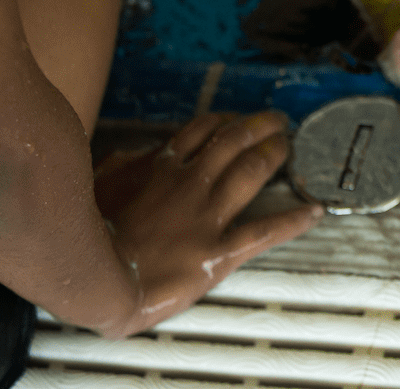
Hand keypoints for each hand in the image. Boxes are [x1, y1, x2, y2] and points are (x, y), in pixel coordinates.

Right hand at [92, 112, 322, 337]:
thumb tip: (134, 153)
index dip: (225, 120)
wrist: (92, 281)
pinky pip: (265, 231)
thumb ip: (120, 166)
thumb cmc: (85, 236)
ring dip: (274, 154)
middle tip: (278, 121)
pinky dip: (294, 220)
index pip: (201, 130)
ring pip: (251, 172)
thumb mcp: (95, 188)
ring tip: (289, 145)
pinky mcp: (218, 252)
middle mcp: (190, 185)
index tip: (237, 118)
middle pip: (234, 141)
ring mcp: (207, 217)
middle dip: (260, 126)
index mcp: (160, 169)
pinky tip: (315, 211)